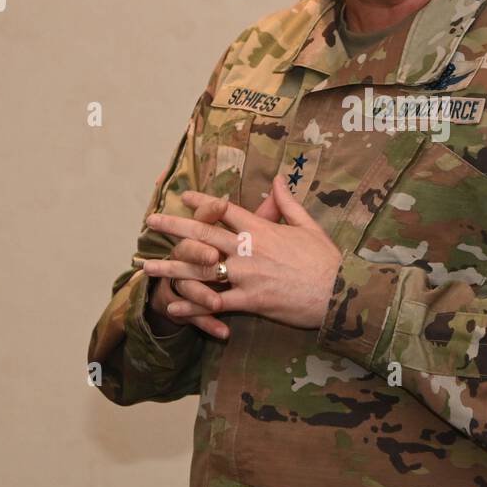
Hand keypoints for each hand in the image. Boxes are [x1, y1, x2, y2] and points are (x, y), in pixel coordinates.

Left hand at [143, 174, 342, 330]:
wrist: (340, 292)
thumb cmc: (326, 260)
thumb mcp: (309, 225)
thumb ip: (288, 202)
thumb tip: (279, 178)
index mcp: (262, 229)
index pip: (225, 210)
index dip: (202, 202)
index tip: (182, 196)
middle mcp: (248, 249)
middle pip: (203, 235)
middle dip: (174, 228)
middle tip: (151, 222)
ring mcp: (247, 275)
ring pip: (201, 270)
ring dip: (171, 269)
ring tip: (147, 268)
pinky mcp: (250, 300)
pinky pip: (215, 303)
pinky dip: (192, 307)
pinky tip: (172, 308)